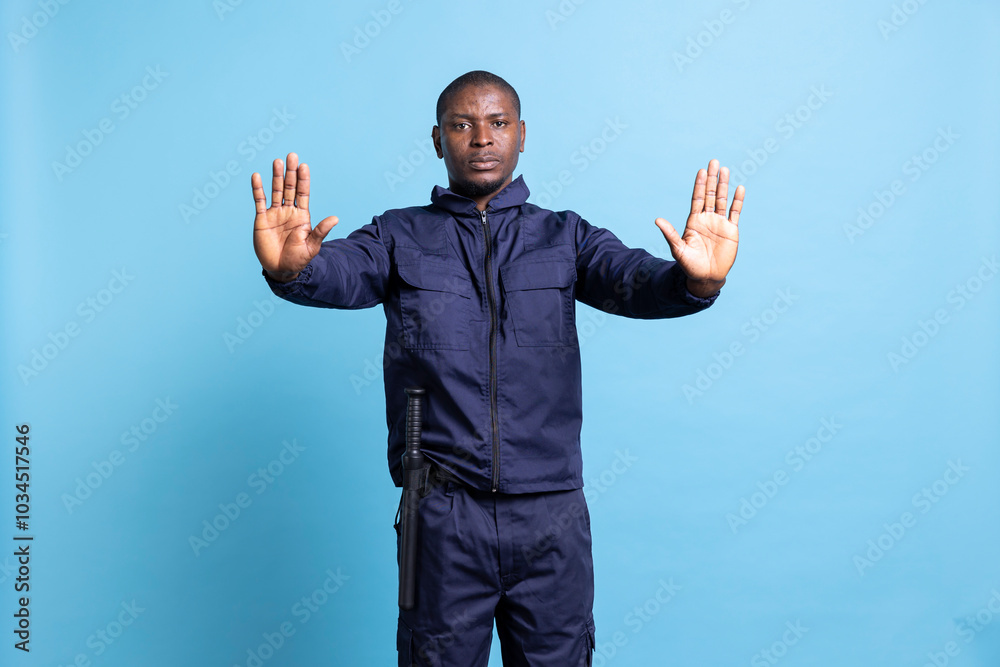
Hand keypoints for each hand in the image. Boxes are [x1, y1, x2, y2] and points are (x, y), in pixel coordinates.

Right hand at [252, 152, 337, 281]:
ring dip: (276, 177)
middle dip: (291, 172)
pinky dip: (258, 189)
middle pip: (290, 188)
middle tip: (292, 156)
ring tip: (277, 162)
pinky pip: (259, 201)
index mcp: (302, 216)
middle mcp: (289, 212)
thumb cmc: (298, 259)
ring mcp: (275, 214)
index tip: (304, 166)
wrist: (280, 270)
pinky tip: (257, 176)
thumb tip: (335, 218)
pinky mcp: (262, 219)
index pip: (303, 193)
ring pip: (276, 191)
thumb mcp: (312, 246)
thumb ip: (320, 231)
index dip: (303, 180)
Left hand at [654, 159, 743, 296]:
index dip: (699, 185)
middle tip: (714, 162)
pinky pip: (735, 213)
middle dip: (712, 179)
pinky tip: (740, 188)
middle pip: (710, 194)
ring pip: (722, 200)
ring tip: (725, 169)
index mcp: (693, 221)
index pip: (697, 198)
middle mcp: (707, 219)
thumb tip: (657, 220)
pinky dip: (737, 201)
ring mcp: (719, 224)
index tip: (701, 171)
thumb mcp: (678, 249)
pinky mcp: (731, 231)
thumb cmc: (689, 265)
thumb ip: (670, 233)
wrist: (706, 277)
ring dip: (724, 185)